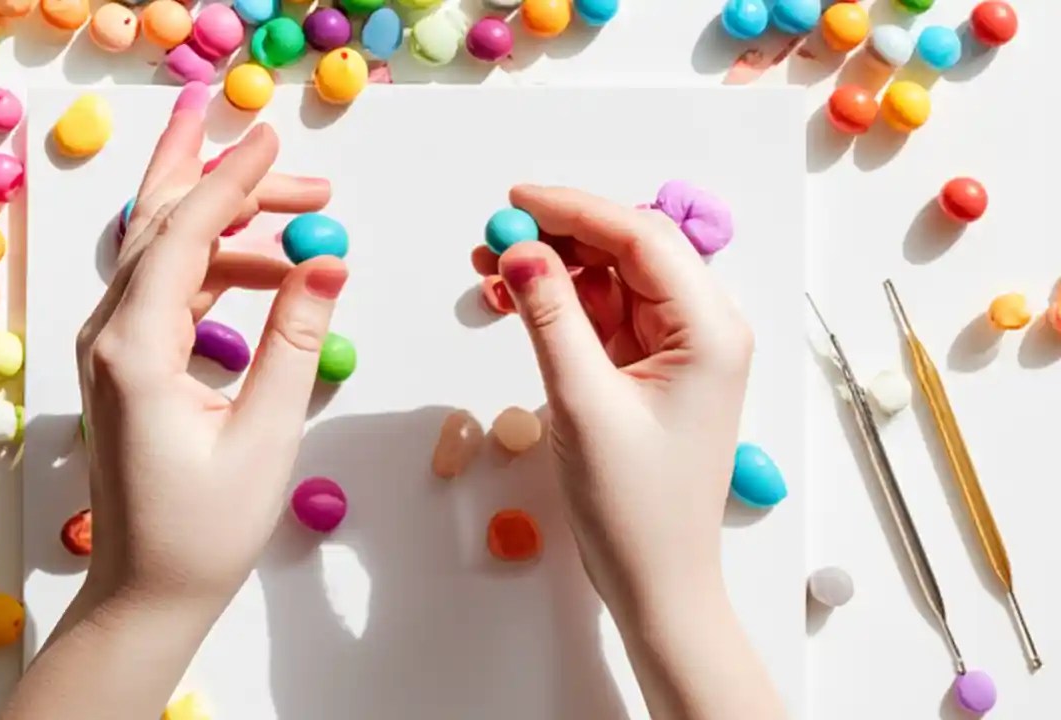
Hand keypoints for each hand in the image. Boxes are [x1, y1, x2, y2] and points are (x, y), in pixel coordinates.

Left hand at [77, 83, 348, 606]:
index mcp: (135, 349)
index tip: (273, 138)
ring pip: (164, 251)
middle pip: (160, 223)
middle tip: (294, 163)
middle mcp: (109, 336)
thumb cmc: (202, 531)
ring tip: (305, 217)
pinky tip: (266, 269)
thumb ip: (294, 341)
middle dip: (225, 182)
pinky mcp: (127, 363)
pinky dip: (216, 265)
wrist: (144, 592)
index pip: (183, 233)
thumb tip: (326, 262)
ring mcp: (112, 348)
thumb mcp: (265, 435)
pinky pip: (169, 289)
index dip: (231, 179)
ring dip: (229, 224)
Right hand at [484, 186, 780, 718]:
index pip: (642, 238)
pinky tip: (511, 301)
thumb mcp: (584, 402)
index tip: (514, 199)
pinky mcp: (648, 370)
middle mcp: (702, 328)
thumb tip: (519, 247)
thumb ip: (551, 317)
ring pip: (609, 281)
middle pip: (627, 251)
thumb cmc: (634, 505)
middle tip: (491, 237)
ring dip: (552, 270)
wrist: (657, 580)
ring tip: (488, 271)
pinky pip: (601, 317)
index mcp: (709, 329)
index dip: (576, 209)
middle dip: (559, 237)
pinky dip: (558, 305)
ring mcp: (675, 349)